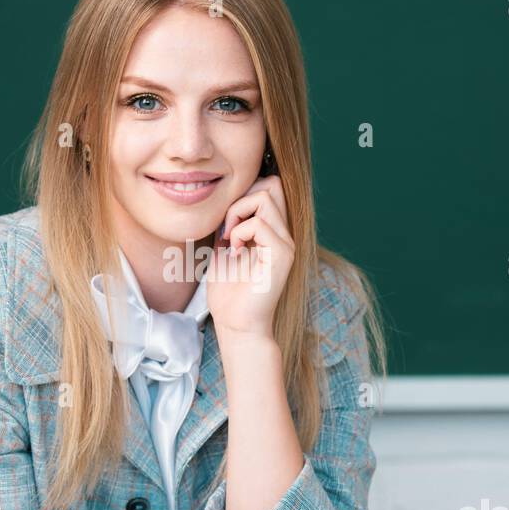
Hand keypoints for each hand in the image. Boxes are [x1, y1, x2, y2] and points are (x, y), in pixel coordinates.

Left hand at [205, 174, 293, 338]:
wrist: (237, 325)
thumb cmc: (229, 294)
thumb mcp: (224, 249)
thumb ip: (229, 225)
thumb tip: (222, 201)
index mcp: (273, 232)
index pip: (269, 187)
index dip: (243, 193)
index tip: (224, 222)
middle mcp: (284, 234)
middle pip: (272, 184)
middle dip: (241, 196)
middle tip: (226, 226)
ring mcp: (286, 244)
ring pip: (265, 197)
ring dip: (237, 212)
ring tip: (229, 238)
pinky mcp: (282, 255)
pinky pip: (259, 223)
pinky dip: (240, 232)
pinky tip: (234, 251)